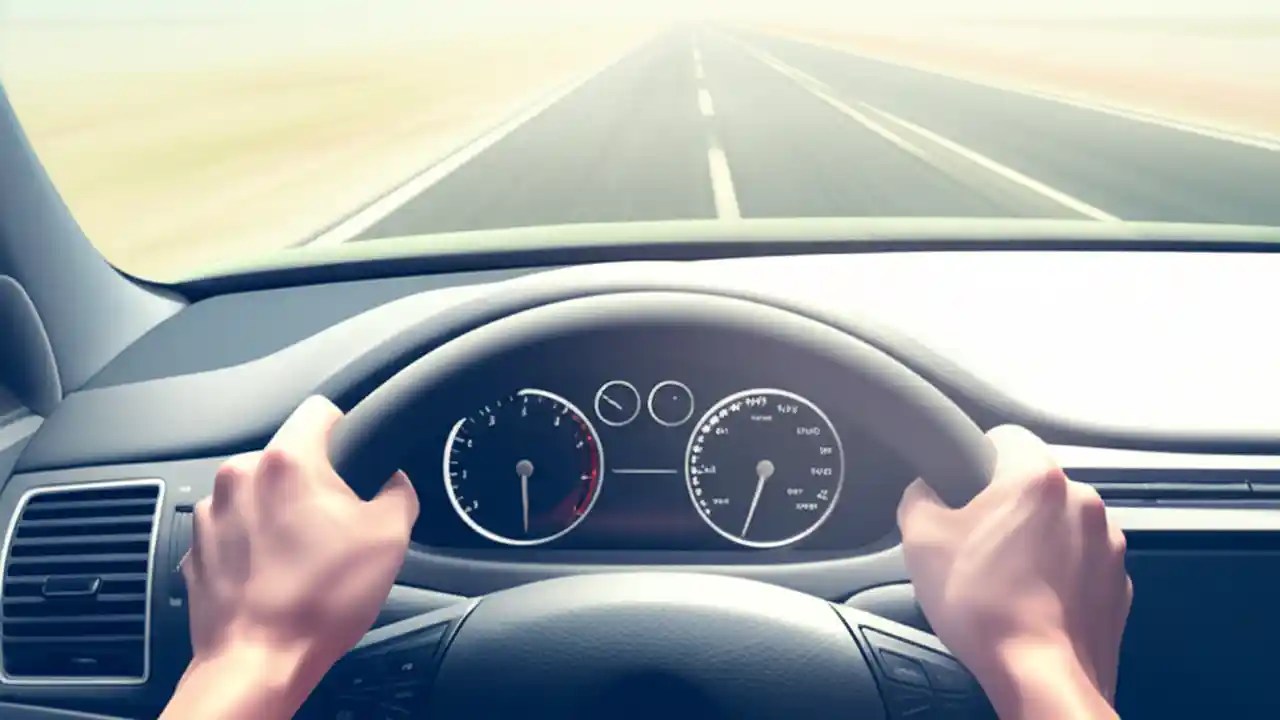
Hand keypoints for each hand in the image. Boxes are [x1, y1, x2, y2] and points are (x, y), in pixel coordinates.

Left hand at [161, 396, 419, 719]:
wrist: (258, 662)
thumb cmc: (317, 603)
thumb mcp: (390, 537)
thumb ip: (399, 490)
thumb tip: (392, 482)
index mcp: (287, 461)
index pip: (321, 409)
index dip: (347, 429)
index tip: (354, 456)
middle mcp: (240, 476)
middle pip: (288, 456)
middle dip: (313, 483)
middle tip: (336, 524)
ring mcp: (211, 512)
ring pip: (259, 493)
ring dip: (279, 513)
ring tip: (304, 557)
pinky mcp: (196, 546)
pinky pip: (235, 528)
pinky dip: (254, 543)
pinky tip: (277, 574)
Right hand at [898, 425, 1130, 718]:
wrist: (1040, 678)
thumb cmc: (986, 609)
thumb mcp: (920, 537)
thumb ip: (919, 495)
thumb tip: (927, 490)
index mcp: (1036, 477)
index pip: (1002, 435)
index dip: (972, 457)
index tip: (961, 488)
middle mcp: (1083, 501)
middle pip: (1033, 483)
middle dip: (1004, 505)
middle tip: (973, 542)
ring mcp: (1108, 544)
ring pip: (1059, 523)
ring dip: (1034, 539)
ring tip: (1002, 578)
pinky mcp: (1118, 583)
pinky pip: (1081, 562)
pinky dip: (1058, 574)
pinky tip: (1029, 600)